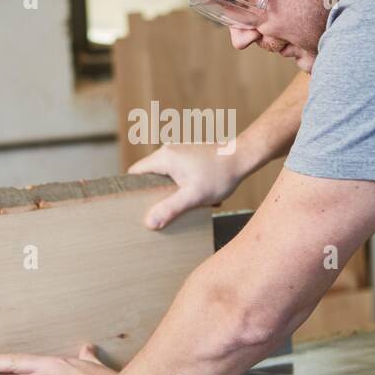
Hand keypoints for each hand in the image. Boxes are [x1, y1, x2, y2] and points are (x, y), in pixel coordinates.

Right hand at [128, 143, 244, 228]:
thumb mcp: (194, 196)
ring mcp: (179, 153)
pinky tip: (192, 198)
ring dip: (169, 192)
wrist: (242, 158)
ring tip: (178, 206)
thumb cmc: (220, 175)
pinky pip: (176, 174)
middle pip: (148, 176)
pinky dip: (180, 186)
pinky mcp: (189, 157)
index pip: (134, 173)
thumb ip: (170, 208)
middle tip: (157, 211)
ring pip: (163, 176)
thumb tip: (149, 222)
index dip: (132, 190)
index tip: (135, 206)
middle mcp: (168, 152)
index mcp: (164, 158)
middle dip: (152, 194)